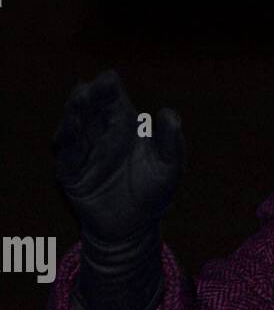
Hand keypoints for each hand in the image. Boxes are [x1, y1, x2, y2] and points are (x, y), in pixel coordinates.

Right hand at [52, 68, 183, 241]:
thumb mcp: (169, 168)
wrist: (134, 228)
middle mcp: (100, 133)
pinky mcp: (71, 174)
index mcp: (123, 124)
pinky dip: (67, 146)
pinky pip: (66, 157)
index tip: (109, 81)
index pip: (112, 98)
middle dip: (86, 97)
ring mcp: (83, 152)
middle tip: (88, 90)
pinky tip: (68, 137)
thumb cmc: (154, 192)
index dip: (108, 87)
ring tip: (78, 106)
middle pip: (88, 107)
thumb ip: (171, 142)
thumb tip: (168, 114)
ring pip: (72, 127)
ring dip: (73, 115)